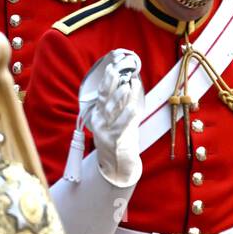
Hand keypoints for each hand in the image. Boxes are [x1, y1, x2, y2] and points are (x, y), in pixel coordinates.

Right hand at [84, 50, 142, 187]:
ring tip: (127, 86)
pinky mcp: (113, 140)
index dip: (106, 80)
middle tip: (116, 70)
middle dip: (109, 83)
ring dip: (119, 97)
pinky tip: (134, 108)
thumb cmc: (120, 140)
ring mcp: (104, 131)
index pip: (101, 94)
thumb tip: (129, 84)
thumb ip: (121, 105)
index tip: (112, 66)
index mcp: (98, 114)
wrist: (116, 166)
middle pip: (103, 98)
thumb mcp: (118, 120)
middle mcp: (99, 121)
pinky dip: (127, 116)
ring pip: (111, 111)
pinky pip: (121, 126)